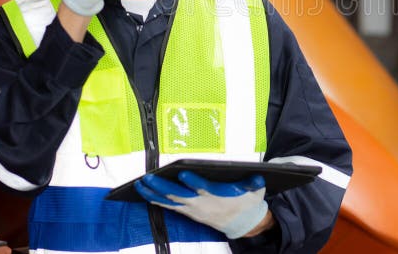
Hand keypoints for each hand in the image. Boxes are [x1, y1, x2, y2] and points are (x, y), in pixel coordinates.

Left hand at [136, 171, 268, 238]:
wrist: (241, 222)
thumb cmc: (246, 202)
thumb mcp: (255, 192)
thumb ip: (254, 184)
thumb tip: (258, 177)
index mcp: (216, 197)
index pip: (203, 189)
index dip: (192, 182)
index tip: (182, 174)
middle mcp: (201, 204)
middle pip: (179, 196)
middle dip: (161, 187)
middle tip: (148, 177)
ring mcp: (192, 209)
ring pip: (170, 201)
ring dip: (153, 193)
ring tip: (139, 183)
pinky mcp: (188, 211)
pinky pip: (168, 205)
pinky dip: (155, 199)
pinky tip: (144, 192)